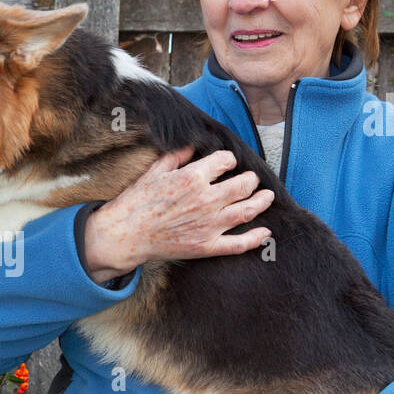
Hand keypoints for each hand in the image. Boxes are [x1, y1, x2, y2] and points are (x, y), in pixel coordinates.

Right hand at [83, 147, 274, 280]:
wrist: (125, 235)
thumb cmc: (136, 201)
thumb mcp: (154, 171)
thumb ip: (177, 156)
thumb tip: (193, 146)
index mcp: (193, 177)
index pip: (225, 162)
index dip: (228, 160)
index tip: (228, 163)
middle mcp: (206, 199)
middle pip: (243, 185)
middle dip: (251, 179)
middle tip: (252, 179)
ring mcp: (209, 225)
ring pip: (247, 211)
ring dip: (262, 202)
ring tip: (268, 197)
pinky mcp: (207, 246)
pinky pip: (238, 244)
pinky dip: (256, 238)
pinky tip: (266, 232)